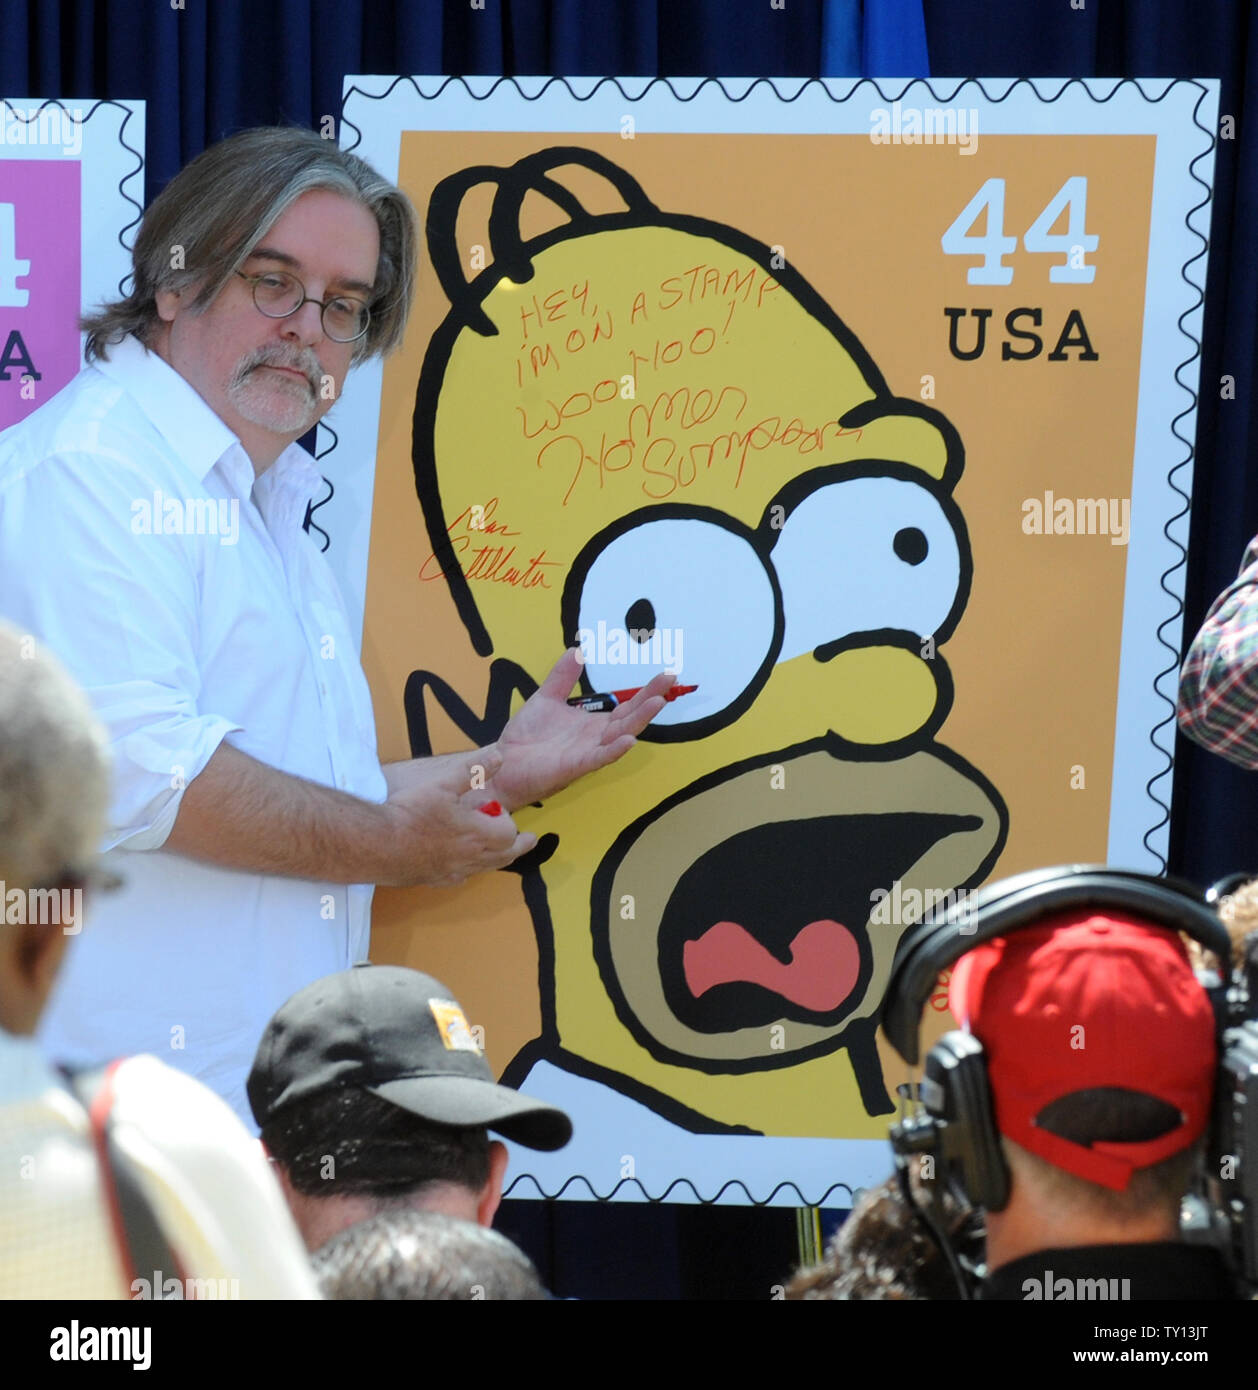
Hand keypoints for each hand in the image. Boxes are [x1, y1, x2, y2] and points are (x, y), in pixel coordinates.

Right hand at [381, 747, 536, 885]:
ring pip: (485, 869)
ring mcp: (452, 871)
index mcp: (477, 834)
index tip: (492, 808)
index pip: (509, 833)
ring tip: (502, 853)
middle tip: (529, 841)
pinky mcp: (434, 880)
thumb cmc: (410, 813)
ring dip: (497, 858)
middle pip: (505, 856)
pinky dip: (470, 869)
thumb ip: (473, 770)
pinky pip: (461, 877)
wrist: (376, 844)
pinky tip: (463, 866)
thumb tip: (500, 757)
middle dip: (519, 846)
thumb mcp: (443, 784)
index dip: (507, 819)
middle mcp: (470, 857)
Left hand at [491, 649, 675, 809]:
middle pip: (631, 718)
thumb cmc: (526, 737)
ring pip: (619, 736)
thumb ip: (562, 677)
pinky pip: (598, 758)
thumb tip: (577, 651)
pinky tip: (628, 740)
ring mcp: (587, 753)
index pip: (627, 706)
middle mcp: (596, 739)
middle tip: (670, 680)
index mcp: (594, 724)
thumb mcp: (546, 699)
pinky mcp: (574, 767)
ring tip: (657, 703)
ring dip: (638, 720)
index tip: (667, 674)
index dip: (647, 691)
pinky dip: (614, 750)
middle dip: (651, 700)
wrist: (501, 764)